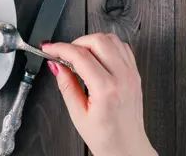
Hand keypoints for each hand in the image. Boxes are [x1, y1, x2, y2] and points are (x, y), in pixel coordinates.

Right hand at [42, 34, 156, 155]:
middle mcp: (123, 78)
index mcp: (106, 90)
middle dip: (76, 42)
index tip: (49, 48)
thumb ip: (66, 85)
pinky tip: (97, 57)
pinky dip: (107, 46)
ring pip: (112, 39)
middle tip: (65, 54)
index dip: (60, 48)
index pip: (80, 56)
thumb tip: (56, 65)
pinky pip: (122, 47)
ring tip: (80, 55)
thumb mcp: (78, 114)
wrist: (128, 148)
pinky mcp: (136, 74)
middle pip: (98, 41)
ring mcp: (132, 74)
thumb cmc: (106, 137)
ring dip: (92, 42)